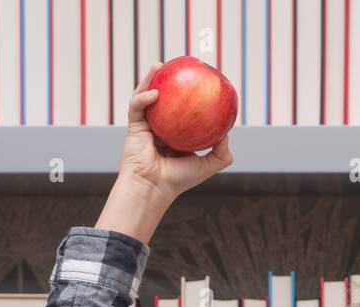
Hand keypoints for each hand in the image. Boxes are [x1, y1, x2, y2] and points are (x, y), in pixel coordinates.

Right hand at [118, 61, 233, 199]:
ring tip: (159, 65)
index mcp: (176, 134)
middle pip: (164, 98)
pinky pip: (137, 106)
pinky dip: (144, 97)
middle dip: (168, 80)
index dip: (190, 95)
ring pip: (146, 96)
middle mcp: (161, 127)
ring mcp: (146, 125)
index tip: (200, 81)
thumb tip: (226, 133)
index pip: (184, 110)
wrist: (153, 188)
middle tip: (178, 66)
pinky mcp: (133, 126)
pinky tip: (154, 92)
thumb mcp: (207, 166)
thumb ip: (221, 153)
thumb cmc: (178, 179)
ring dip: (150, 79)